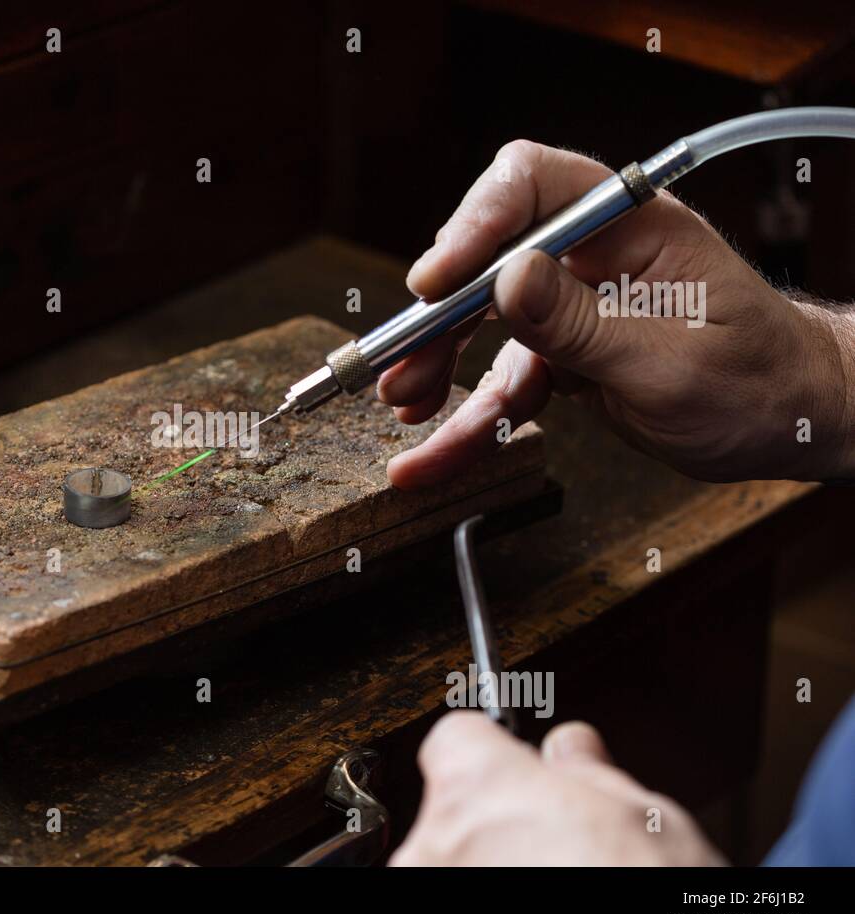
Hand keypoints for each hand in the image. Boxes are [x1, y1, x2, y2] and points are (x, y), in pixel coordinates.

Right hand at [381, 140, 854, 486]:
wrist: (788, 422)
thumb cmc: (758, 381)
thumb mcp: (670, 359)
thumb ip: (584, 323)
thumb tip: (508, 279)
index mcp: (629, 226)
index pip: (534, 187)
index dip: (475, 224)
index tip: (435, 280)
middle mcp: (592, 256)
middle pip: (489, 263)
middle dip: (438, 316)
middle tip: (400, 362)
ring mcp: (574, 306)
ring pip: (483, 328)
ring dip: (438, 368)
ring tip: (403, 404)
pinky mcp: (563, 355)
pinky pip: (502, 383)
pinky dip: (468, 420)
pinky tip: (434, 452)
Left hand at [388, 712, 723, 865]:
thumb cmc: (642, 886)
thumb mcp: (645, 818)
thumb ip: (588, 773)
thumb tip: (572, 748)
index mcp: (478, 784)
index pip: (457, 737)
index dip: (500, 754)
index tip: (529, 769)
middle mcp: (437, 838)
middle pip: (457, 805)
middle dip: (504, 817)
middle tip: (564, 843)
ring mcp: (434, 884)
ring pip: (457, 858)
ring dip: (495, 865)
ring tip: (562, 879)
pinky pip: (460, 889)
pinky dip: (491, 895)